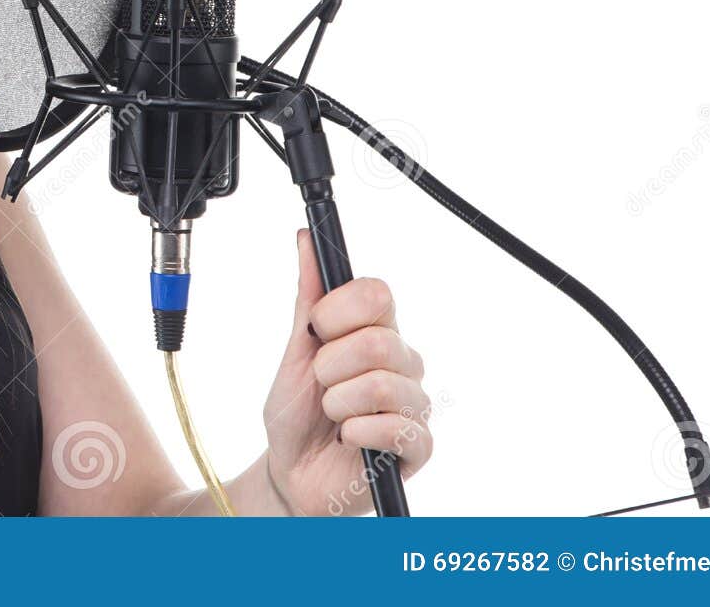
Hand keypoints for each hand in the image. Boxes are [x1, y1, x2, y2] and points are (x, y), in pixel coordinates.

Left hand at [258, 227, 432, 515]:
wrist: (290, 471)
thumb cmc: (296, 412)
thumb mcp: (295, 350)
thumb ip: (308, 296)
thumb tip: (305, 239)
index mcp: (375, 332)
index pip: (377, 294)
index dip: (337, 310)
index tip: (315, 331)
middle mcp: (402, 363)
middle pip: (379, 340)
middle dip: (330, 366)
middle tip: (321, 384)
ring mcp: (414, 404)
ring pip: (383, 385)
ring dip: (339, 403)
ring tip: (333, 415)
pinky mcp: (418, 446)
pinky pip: (396, 428)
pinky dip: (356, 433)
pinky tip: (348, 440)